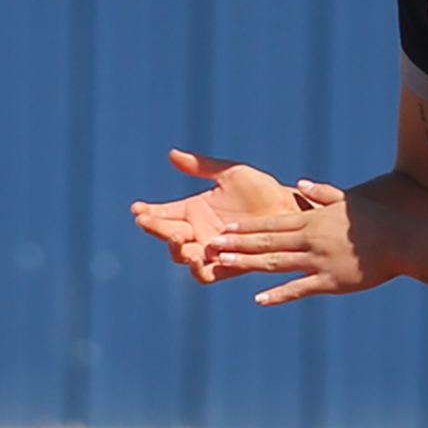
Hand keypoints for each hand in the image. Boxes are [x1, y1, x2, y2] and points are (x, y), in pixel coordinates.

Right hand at [130, 150, 306, 283]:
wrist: (289, 209)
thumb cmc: (263, 190)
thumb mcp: (231, 173)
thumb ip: (202, 166)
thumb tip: (172, 154)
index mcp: (193, 210)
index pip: (163, 213)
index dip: (148, 212)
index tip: (137, 207)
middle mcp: (198, 232)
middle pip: (168, 236)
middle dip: (157, 229)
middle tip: (148, 221)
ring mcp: (211, 250)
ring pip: (183, 256)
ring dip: (176, 248)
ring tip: (178, 236)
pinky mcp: (228, 265)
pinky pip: (206, 274)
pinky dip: (198, 268)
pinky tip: (197, 257)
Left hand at [202, 180, 400, 304]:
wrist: (401, 241)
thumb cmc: (375, 220)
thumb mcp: (346, 201)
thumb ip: (321, 193)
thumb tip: (300, 183)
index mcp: (313, 221)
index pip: (273, 223)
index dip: (247, 227)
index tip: (225, 229)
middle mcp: (311, 240)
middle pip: (268, 242)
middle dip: (238, 244)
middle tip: (212, 245)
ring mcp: (319, 261)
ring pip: (276, 263)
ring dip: (248, 263)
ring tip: (225, 264)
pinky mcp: (330, 281)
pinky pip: (299, 288)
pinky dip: (278, 293)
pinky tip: (259, 297)